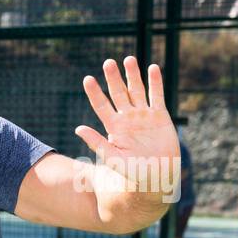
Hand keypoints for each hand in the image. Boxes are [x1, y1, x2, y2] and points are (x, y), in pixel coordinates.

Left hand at [76, 57, 179, 200]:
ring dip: (133, 76)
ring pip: (137, 91)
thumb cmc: (132, 172)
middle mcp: (127, 119)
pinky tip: (152, 68)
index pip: (101, 106)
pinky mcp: (160, 117)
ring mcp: (144, 116)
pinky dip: (155, 83)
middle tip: (108, 62)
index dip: (94, 92)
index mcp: (114, 128)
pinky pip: (157, 96)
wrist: (156, 177)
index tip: (87, 79)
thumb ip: (96, 142)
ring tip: (128, 59)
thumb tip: (77, 128)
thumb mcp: (112, 157)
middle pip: (118, 94)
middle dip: (113, 78)